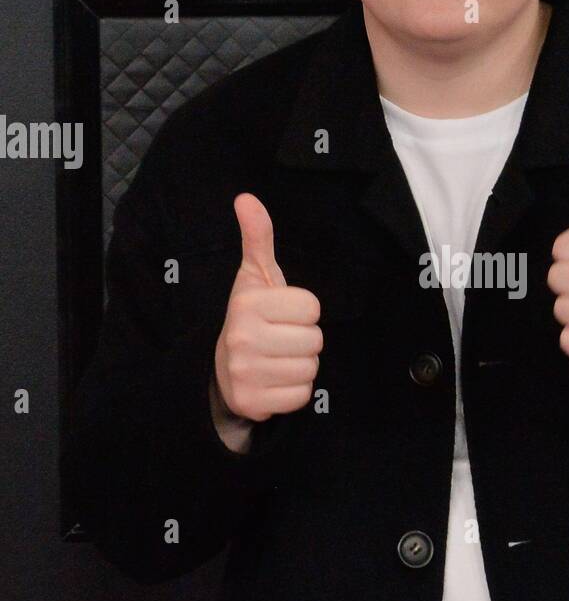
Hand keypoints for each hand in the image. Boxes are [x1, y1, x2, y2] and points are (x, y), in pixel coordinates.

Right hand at [213, 193, 322, 421]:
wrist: (221, 369)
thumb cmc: (251, 318)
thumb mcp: (254, 277)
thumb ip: (258, 238)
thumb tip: (246, 198)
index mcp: (248, 304)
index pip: (313, 308)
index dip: (303, 312)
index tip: (281, 315)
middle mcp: (243, 338)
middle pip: (315, 339)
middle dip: (303, 339)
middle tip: (280, 339)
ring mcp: (246, 373)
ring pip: (311, 368)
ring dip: (301, 365)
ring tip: (278, 358)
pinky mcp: (253, 402)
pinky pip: (302, 395)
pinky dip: (294, 391)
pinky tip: (275, 380)